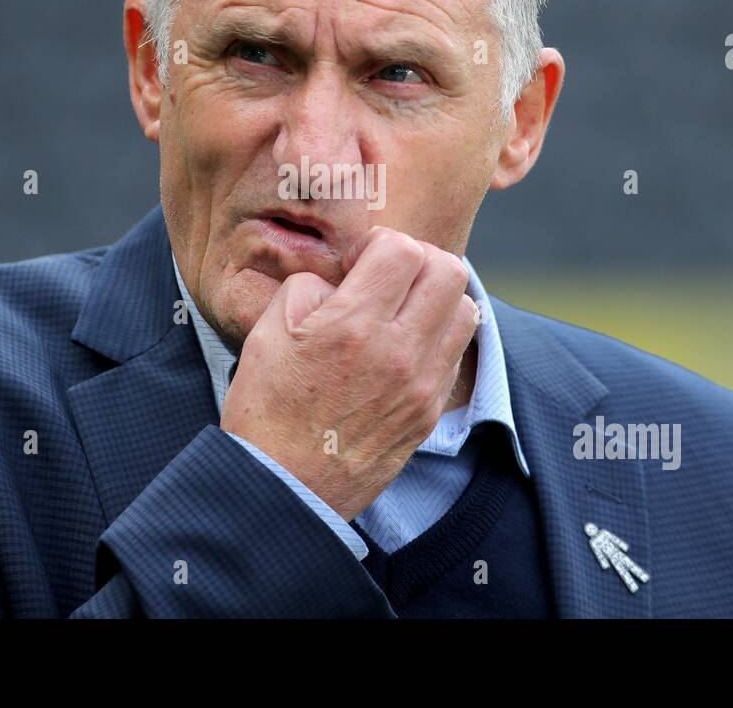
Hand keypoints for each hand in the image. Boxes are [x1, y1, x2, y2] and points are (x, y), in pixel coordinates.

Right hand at [220, 226, 477, 519]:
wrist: (283, 489)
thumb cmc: (267, 410)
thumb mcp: (268, 331)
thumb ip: (310, 286)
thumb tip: (343, 279)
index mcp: (353, 326)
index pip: (403, 249)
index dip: (378, 244)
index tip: (358, 262)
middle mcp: (398, 352)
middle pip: (448, 271)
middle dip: (417, 261)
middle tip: (387, 278)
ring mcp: (421, 385)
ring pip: (465, 310)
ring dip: (437, 298)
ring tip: (402, 309)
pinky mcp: (429, 411)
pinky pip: (456, 354)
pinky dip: (438, 337)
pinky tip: (404, 346)